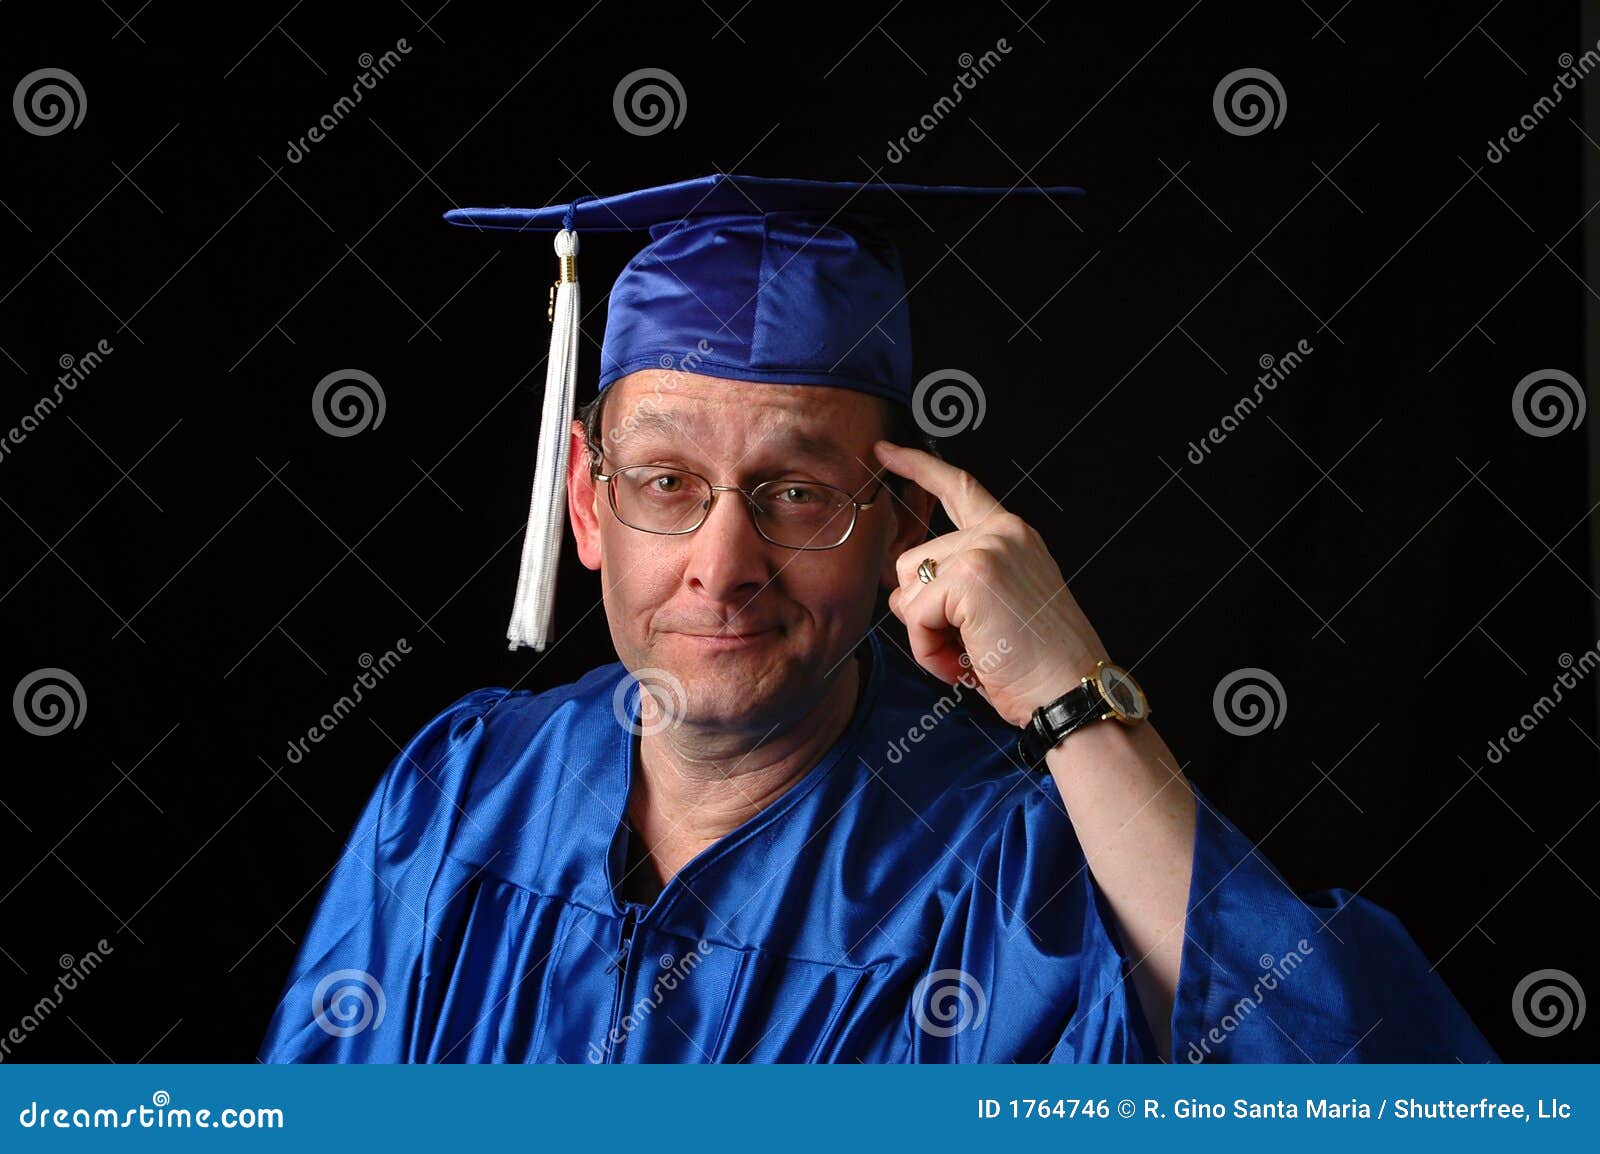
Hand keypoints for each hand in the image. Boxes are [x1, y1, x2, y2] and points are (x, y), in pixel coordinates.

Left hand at [874, 440, 1111, 726]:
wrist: (1073, 693)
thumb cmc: (1037, 667)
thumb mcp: (996, 611)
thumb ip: (954, 586)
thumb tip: (903, 593)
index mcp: (1013, 536)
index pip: (959, 489)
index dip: (918, 467)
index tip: (884, 451)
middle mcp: (1001, 533)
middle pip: (913, 562)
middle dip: (925, 614)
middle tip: (970, 648)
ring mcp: (986, 550)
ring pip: (908, 589)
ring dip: (927, 634)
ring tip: (971, 655)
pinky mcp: (971, 576)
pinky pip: (915, 616)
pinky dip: (930, 651)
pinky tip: (967, 663)